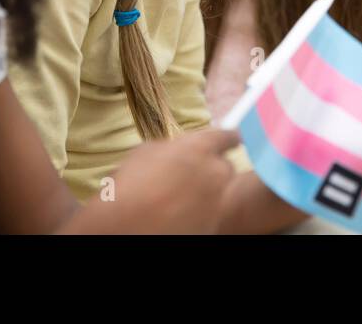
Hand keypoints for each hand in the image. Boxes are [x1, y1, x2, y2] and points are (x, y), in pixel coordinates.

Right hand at [64, 128, 238, 233]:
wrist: (126, 225)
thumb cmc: (129, 186)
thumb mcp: (146, 152)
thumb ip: (172, 147)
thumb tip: (178, 150)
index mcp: (200, 148)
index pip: (227, 136)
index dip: (229, 138)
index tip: (235, 138)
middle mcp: (215, 172)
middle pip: (225, 167)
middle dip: (212, 170)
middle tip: (191, 177)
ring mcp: (217, 201)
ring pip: (220, 192)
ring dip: (206, 193)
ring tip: (180, 199)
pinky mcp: (213, 223)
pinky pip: (211, 213)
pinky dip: (201, 213)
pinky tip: (180, 214)